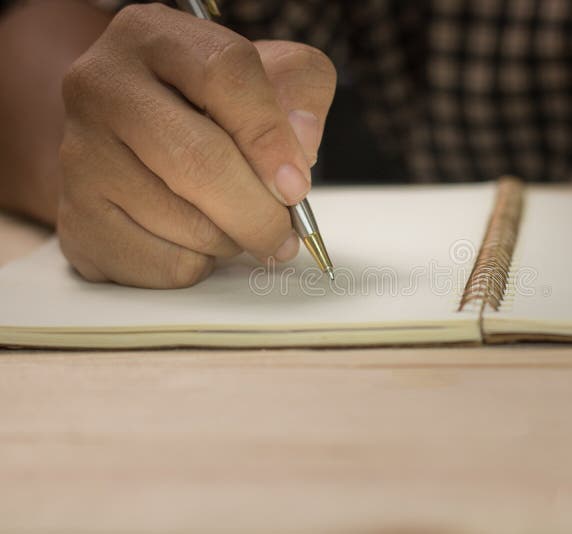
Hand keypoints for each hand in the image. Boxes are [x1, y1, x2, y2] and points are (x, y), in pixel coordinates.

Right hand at [57, 3, 335, 287]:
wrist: (143, 141)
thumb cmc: (218, 106)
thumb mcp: (273, 75)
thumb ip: (300, 94)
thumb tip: (299, 149)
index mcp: (154, 36)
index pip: (224, 74)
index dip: (270, 136)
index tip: (297, 185)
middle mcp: (102, 85)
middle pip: (198, 160)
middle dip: (258, 212)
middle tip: (285, 236)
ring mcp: (80, 154)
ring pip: (181, 222)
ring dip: (230, 239)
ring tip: (236, 225)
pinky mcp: (78, 217)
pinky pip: (159, 262)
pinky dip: (197, 265)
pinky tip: (196, 241)